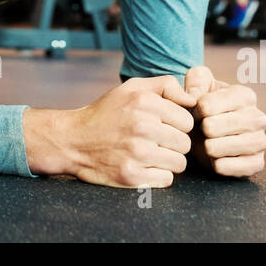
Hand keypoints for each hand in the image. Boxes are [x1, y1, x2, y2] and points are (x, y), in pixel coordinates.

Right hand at [64, 76, 195, 188]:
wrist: (73, 140)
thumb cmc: (107, 113)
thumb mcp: (132, 88)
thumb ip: (165, 85)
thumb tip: (192, 99)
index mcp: (144, 102)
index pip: (187, 121)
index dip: (177, 124)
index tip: (162, 126)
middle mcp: (142, 127)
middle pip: (185, 143)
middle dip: (173, 143)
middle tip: (155, 142)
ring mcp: (137, 153)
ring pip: (179, 163)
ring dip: (167, 161)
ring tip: (150, 154)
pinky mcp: (131, 176)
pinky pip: (166, 180)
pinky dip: (158, 176)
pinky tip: (143, 166)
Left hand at [184, 66, 265, 177]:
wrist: (212, 130)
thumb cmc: (205, 103)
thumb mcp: (198, 82)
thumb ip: (194, 80)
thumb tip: (194, 97)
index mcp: (246, 95)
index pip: (206, 105)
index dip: (195, 111)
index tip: (199, 112)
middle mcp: (258, 117)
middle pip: (212, 128)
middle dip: (200, 130)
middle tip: (203, 130)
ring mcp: (260, 141)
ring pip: (223, 148)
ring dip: (208, 148)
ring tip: (208, 143)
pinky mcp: (258, 162)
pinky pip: (235, 168)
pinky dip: (220, 166)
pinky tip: (216, 159)